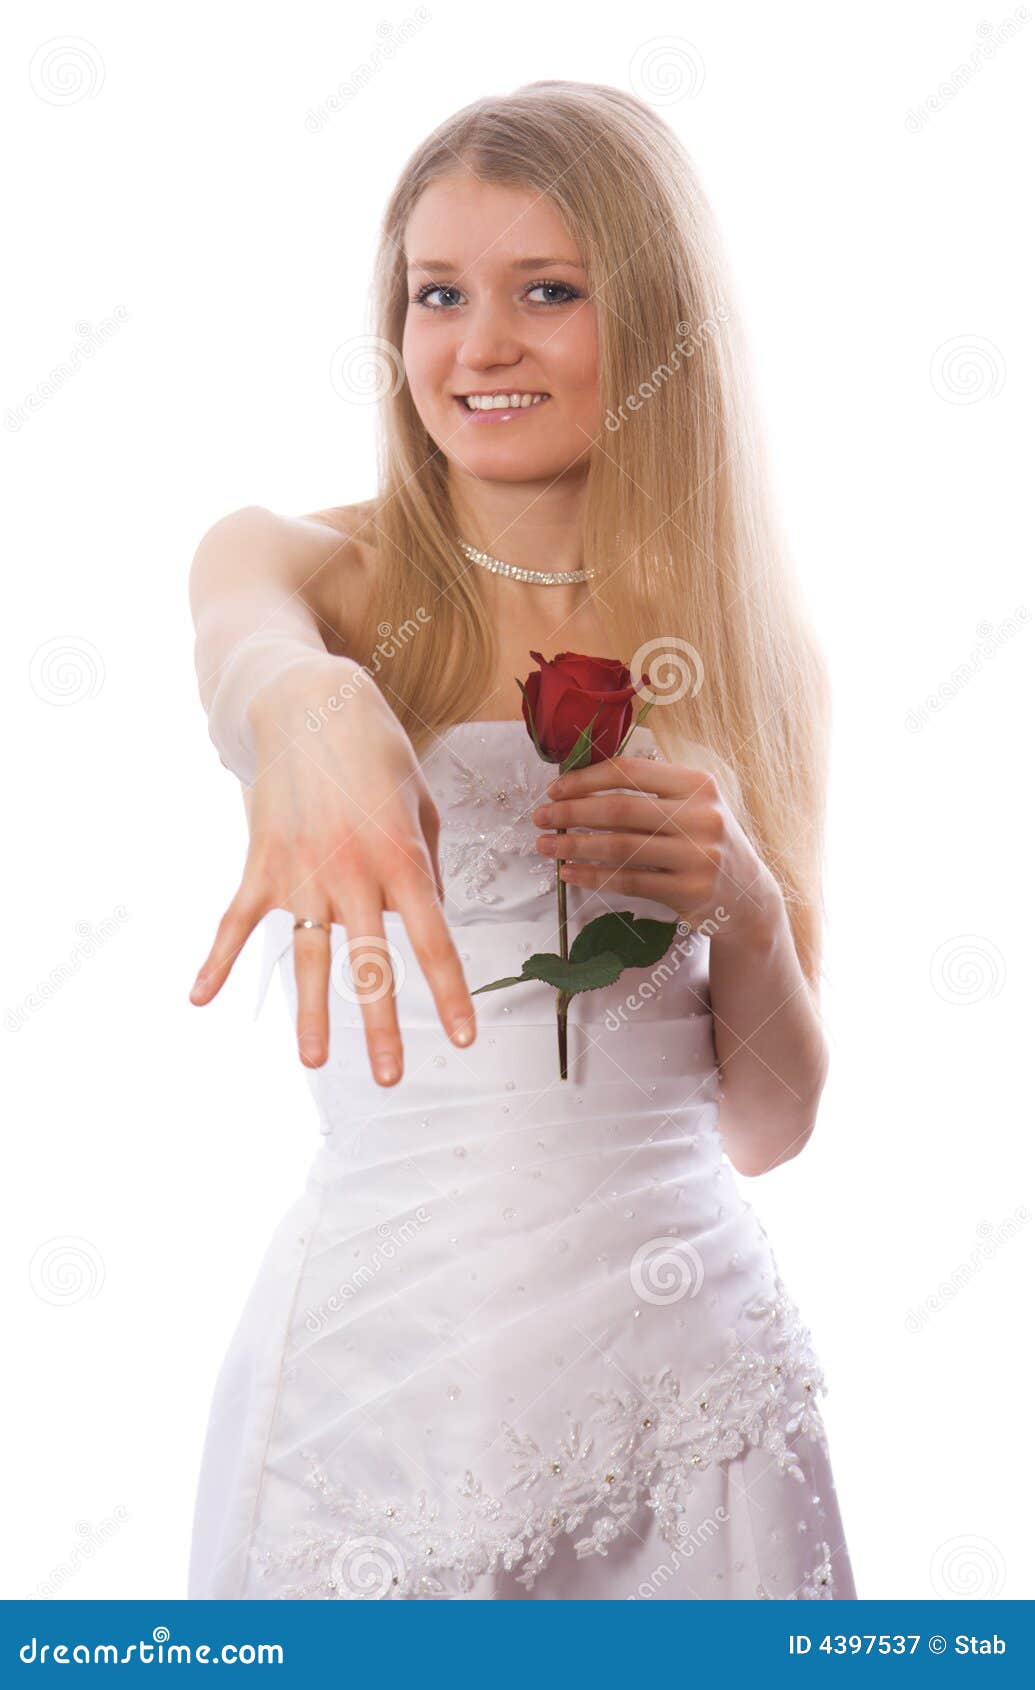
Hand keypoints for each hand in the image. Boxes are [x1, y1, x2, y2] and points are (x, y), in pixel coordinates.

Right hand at [189, 656, 475, 1081]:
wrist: (307, 701)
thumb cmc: (376, 748)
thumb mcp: (421, 799)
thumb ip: (427, 860)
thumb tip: (427, 910)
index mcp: (401, 857)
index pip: (432, 939)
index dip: (451, 993)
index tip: (464, 1038)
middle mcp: (352, 873)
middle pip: (370, 964)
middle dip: (381, 1025)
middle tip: (389, 1076)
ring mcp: (301, 872)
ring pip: (309, 956)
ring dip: (312, 1012)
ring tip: (314, 1062)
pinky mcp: (261, 863)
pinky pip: (238, 921)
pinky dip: (216, 959)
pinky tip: (198, 998)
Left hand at [530, 753, 780, 945]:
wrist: (747, 895)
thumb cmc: (703, 842)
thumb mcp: (690, 806)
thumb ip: (648, 793)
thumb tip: (578, 786)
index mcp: (697, 783)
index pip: (630, 771)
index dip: (585, 778)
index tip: (554, 789)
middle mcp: (701, 815)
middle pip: (620, 808)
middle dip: (571, 812)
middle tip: (540, 818)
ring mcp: (698, 855)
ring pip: (620, 847)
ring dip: (574, 846)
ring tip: (546, 847)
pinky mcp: (690, 891)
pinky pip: (629, 881)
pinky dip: (593, 876)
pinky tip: (570, 873)